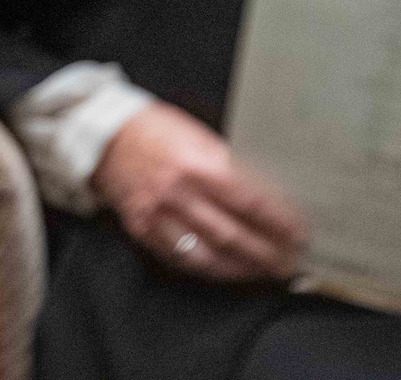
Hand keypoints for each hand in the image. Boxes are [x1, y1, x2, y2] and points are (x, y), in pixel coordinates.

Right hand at [92, 102, 303, 282]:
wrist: (103, 134)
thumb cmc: (154, 128)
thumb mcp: (197, 134)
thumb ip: (226, 164)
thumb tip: (265, 194)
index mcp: (197, 161)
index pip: (250, 201)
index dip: (278, 221)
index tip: (298, 231)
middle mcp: (178, 191)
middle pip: (233, 233)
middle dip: (267, 252)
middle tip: (289, 261)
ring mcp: (158, 213)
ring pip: (209, 254)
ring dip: (243, 267)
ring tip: (265, 272)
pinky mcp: (142, 228)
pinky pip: (180, 258)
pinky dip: (208, 268)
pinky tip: (226, 269)